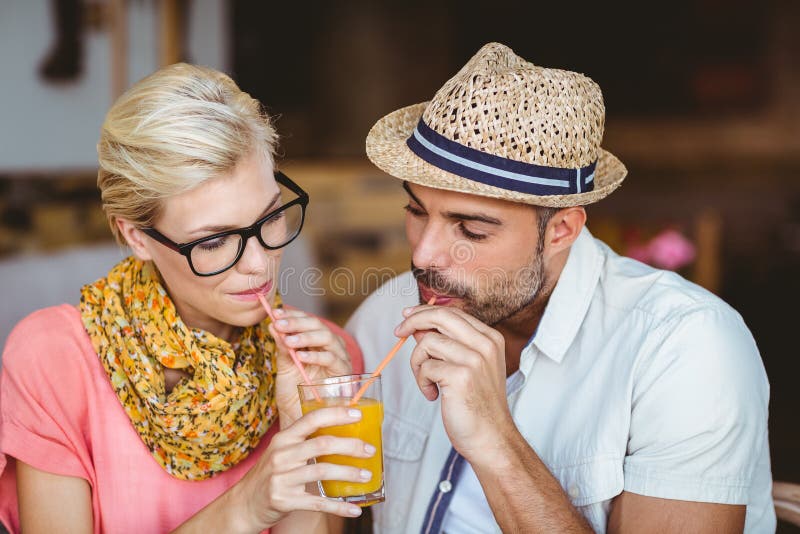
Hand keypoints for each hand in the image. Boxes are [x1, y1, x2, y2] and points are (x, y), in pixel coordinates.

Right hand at [234, 406, 374, 529]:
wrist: (244, 504)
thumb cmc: (270, 474)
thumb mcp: (282, 452)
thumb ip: (304, 441)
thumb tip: (341, 432)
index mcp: (283, 438)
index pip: (312, 419)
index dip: (336, 414)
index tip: (358, 414)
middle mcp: (282, 455)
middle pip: (322, 444)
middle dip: (350, 445)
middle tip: (369, 449)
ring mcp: (282, 478)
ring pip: (323, 471)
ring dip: (349, 473)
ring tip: (367, 476)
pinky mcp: (284, 500)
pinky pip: (318, 503)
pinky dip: (339, 506)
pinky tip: (355, 509)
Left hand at [269, 308, 352, 424]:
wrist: (301, 419)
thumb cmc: (294, 393)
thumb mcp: (285, 366)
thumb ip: (282, 346)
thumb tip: (273, 323)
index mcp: (315, 342)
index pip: (306, 320)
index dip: (292, 315)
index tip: (275, 313)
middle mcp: (329, 346)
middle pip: (318, 325)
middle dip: (297, 323)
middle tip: (279, 324)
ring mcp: (338, 358)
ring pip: (327, 337)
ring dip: (306, 337)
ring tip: (288, 340)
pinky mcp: (343, 373)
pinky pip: (332, 359)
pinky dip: (316, 356)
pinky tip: (300, 356)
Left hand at [395, 304, 513, 460]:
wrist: (491, 438)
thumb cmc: (478, 406)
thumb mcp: (468, 367)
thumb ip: (448, 345)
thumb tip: (419, 327)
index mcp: (490, 339)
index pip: (452, 312)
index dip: (425, 312)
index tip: (407, 318)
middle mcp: (485, 344)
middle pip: (440, 316)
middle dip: (412, 321)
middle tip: (398, 332)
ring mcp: (474, 359)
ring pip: (427, 342)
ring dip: (418, 364)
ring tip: (428, 383)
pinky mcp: (460, 376)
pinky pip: (425, 367)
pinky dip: (422, 382)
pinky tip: (433, 395)